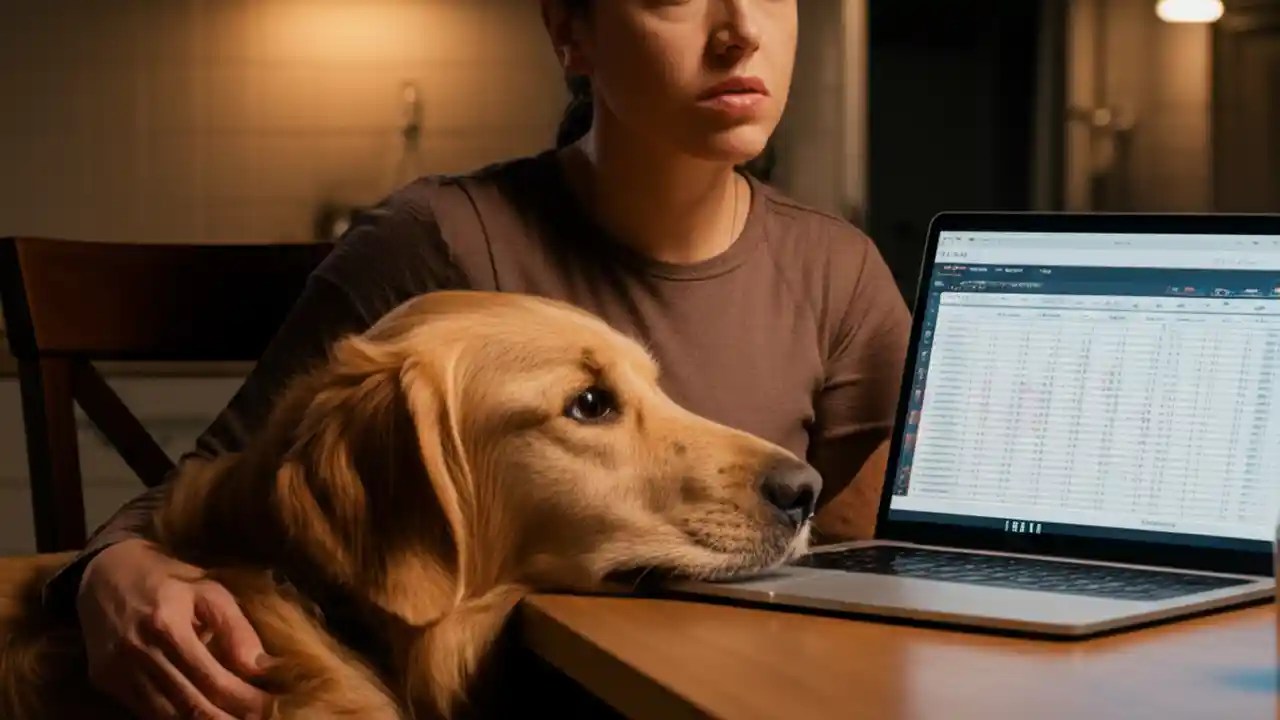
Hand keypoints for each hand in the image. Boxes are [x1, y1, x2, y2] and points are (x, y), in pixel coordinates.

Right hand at [76, 538, 275, 718]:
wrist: (103, 574)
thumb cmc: (166, 579)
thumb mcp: (207, 589)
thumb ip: (234, 627)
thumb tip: (261, 667)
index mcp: (167, 626)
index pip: (212, 679)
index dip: (245, 701)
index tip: (273, 710)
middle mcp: (139, 653)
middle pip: (190, 706)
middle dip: (229, 719)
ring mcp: (117, 672)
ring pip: (167, 716)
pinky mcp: (105, 682)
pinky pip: (147, 712)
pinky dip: (177, 719)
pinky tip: (203, 717)